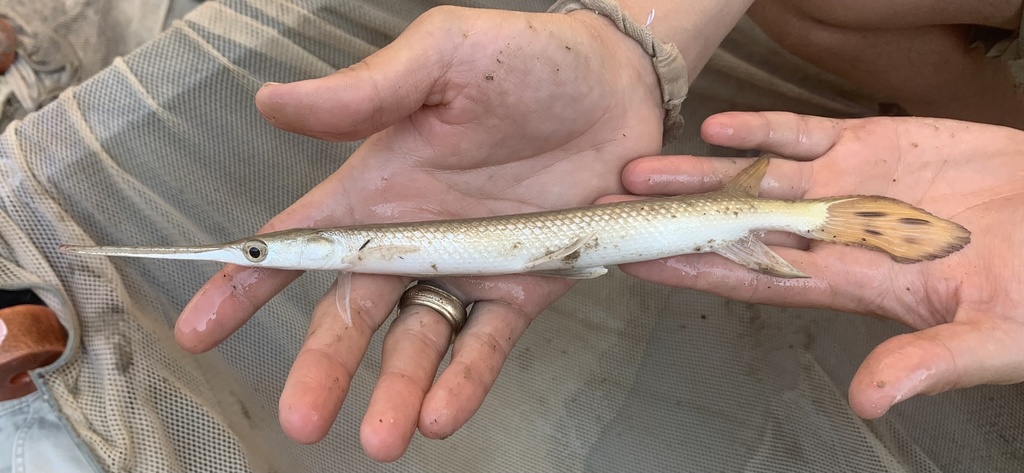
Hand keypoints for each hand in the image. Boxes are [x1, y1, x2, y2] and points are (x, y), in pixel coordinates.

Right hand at [172, 6, 663, 460]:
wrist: (617, 83)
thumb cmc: (526, 60)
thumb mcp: (442, 57)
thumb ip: (366, 92)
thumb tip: (273, 101)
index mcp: (381, 187)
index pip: (302, 242)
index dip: (246, 283)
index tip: (199, 328)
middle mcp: (415, 237)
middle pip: (354, 311)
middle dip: (324, 365)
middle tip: (302, 417)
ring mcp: (469, 267)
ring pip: (419, 340)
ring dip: (397, 389)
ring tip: (382, 437)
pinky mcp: (525, 285)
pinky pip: (488, 341)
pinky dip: (466, 378)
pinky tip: (443, 413)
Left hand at [613, 111, 1023, 417]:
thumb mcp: (993, 336)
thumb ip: (929, 363)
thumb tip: (870, 402)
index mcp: (852, 282)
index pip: (755, 278)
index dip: (696, 272)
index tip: (642, 265)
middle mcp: (833, 235)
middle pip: (736, 227)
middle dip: (675, 220)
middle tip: (613, 212)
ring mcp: (847, 187)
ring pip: (756, 177)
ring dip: (700, 174)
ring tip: (643, 171)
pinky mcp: (872, 144)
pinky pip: (804, 135)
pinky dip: (762, 130)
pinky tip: (719, 128)